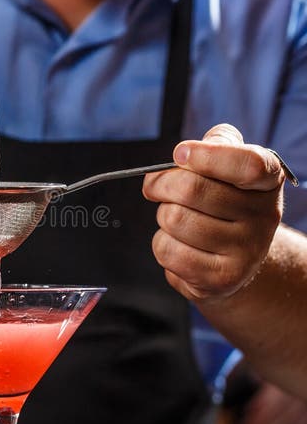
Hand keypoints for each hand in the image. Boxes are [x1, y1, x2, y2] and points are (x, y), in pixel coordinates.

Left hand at [142, 124, 284, 301]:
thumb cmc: (225, 201)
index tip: (180, 154)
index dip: (207, 155)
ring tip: (177, 219)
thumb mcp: (229, 165)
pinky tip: (179, 244)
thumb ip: (217, 144)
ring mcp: (246, 251)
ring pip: (175, 219)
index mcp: (268, 181)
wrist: (237, 258)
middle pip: (192, 190)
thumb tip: (188, 151)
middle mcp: (264, 216)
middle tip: (156, 187)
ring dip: (162, 217)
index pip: (247, 165)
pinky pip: (168, 250)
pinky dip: (162, 243)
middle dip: (161, 185)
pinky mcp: (222, 279)